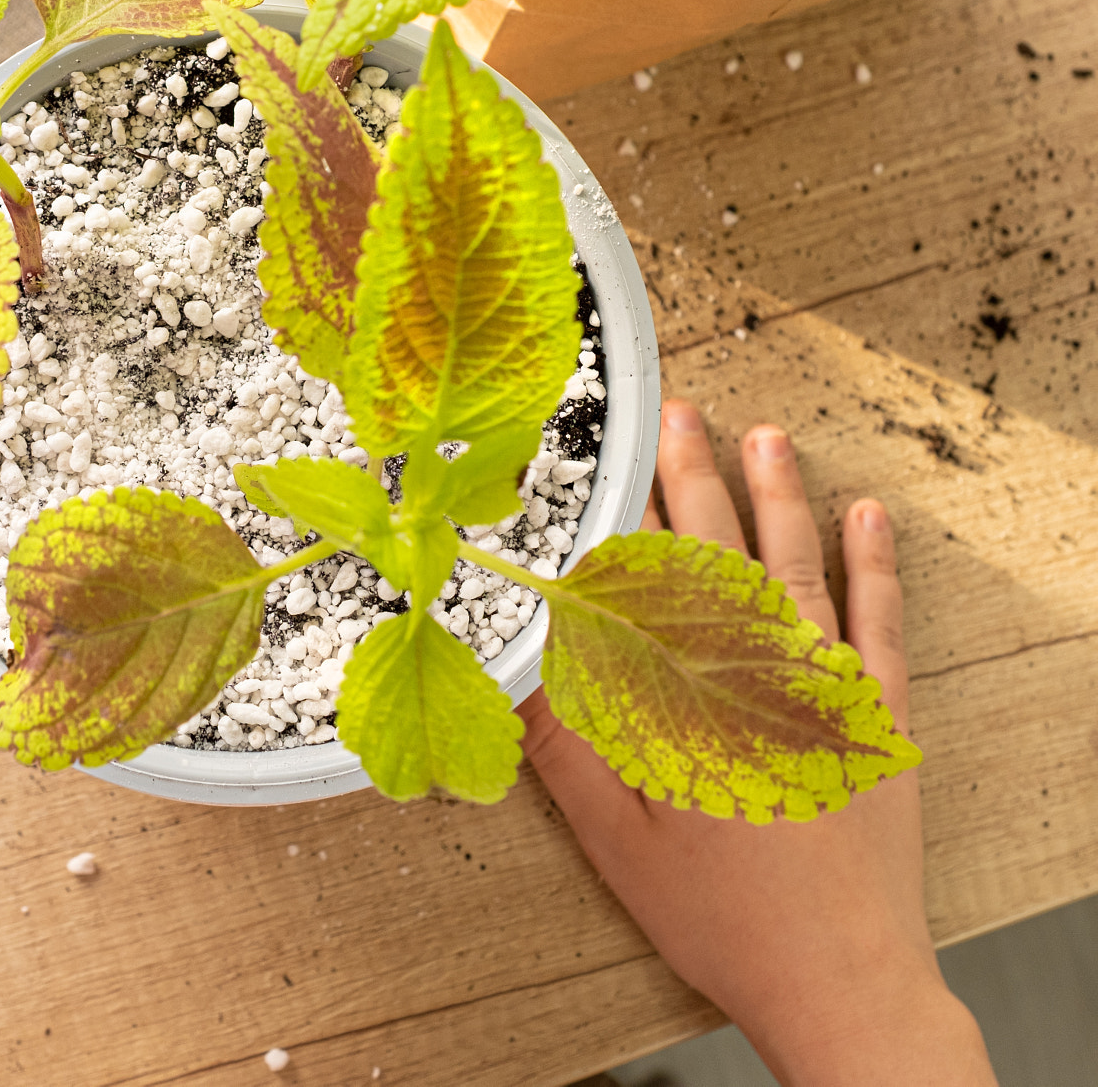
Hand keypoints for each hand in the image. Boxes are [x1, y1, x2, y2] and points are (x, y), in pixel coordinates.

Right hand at [518, 399, 993, 1085]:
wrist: (840, 978)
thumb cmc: (724, 915)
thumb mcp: (616, 835)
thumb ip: (565, 745)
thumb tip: (514, 668)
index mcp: (692, 697)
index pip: (653, 579)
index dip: (632, 511)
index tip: (612, 455)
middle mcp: (764, 675)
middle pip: (725, 553)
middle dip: (699, 477)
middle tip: (682, 416)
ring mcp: (830, 691)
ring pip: (801, 568)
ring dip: (781, 497)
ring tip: (764, 438)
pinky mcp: (879, 721)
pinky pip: (879, 621)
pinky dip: (875, 565)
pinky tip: (868, 519)